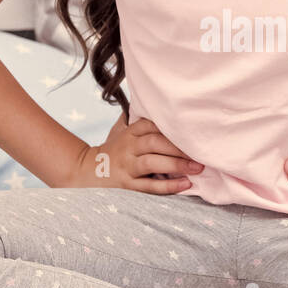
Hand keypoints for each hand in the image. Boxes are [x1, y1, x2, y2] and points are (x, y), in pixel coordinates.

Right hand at [66, 114, 203, 191]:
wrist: (86, 170)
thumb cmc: (114, 149)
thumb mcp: (122, 130)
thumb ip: (140, 118)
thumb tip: (162, 101)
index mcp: (131, 132)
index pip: (152, 124)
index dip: (172, 127)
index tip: (193, 130)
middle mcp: (129, 147)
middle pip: (154, 143)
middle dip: (179, 148)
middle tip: (201, 153)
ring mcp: (127, 166)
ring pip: (152, 163)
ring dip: (176, 165)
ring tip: (197, 168)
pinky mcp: (127, 184)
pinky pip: (149, 186)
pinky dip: (168, 186)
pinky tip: (185, 184)